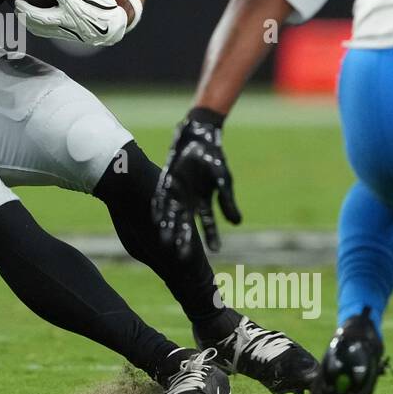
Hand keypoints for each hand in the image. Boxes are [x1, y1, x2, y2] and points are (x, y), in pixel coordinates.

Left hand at [14, 0, 127, 46]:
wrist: (110, 29)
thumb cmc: (104, 4)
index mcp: (76, 4)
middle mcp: (68, 18)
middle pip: (42, 16)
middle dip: (27, 9)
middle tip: (17, 1)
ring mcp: (64, 28)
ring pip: (40, 27)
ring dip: (26, 19)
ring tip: (17, 10)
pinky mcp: (62, 34)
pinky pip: (43, 32)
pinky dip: (33, 26)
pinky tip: (26, 20)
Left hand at [152, 107, 240, 254]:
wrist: (198, 135)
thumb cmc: (213, 157)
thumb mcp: (222, 179)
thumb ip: (226, 201)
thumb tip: (236, 223)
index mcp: (204, 201)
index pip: (209, 224)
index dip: (212, 236)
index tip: (216, 251)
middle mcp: (188, 201)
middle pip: (187, 224)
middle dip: (185, 240)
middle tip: (183, 258)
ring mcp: (175, 193)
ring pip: (171, 215)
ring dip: (169, 228)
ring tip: (166, 243)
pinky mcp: (165, 183)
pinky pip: (161, 199)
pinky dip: (159, 208)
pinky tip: (156, 219)